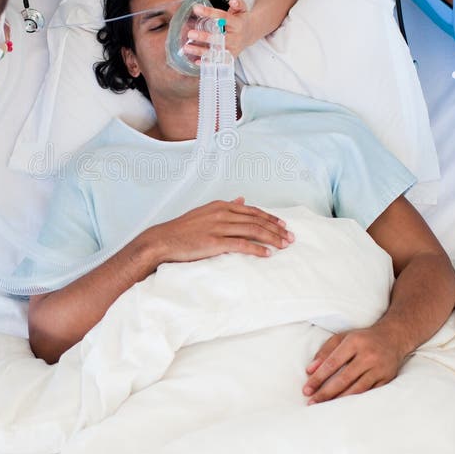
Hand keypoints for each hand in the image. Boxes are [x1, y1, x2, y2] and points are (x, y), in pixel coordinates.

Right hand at [144, 198, 294, 264]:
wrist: (163, 240)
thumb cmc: (184, 229)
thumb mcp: (205, 212)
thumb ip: (226, 206)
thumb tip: (241, 199)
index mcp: (221, 206)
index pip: (253, 211)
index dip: (270, 218)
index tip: (283, 225)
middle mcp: (222, 213)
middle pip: (257, 220)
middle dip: (276, 229)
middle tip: (290, 238)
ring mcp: (218, 227)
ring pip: (253, 231)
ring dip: (271, 239)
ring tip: (284, 246)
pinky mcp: (214, 242)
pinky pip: (241, 244)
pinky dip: (256, 249)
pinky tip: (267, 254)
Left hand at [185, 0, 251, 57]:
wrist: (251, 33)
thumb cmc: (242, 20)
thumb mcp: (242, 9)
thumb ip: (238, 3)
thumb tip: (232, 1)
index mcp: (238, 24)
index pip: (223, 17)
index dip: (210, 13)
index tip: (196, 9)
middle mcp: (236, 38)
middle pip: (219, 38)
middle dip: (204, 37)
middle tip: (190, 33)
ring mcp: (233, 49)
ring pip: (216, 52)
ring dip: (201, 51)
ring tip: (187, 47)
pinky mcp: (231, 57)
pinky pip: (218, 62)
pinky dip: (208, 63)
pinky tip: (196, 61)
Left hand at [302, 324, 406, 403]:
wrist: (393, 338)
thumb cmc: (362, 338)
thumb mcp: (342, 338)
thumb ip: (324, 352)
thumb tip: (309, 370)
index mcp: (354, 342)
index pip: (332, 363)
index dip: (318, 378)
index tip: (307, 390)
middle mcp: (368, 356)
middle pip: (344, 379)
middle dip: (326, 393)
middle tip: (312, 403)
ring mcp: (379, 369)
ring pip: (357, 389)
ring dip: (339, 400)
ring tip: (325, 408)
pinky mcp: (387, 379)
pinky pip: (369, 393)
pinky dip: (356, 401)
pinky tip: (344, 407)